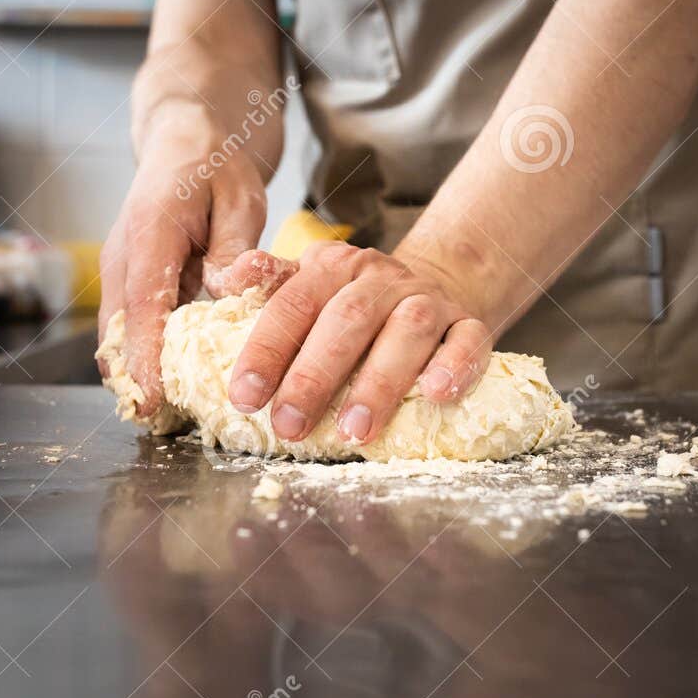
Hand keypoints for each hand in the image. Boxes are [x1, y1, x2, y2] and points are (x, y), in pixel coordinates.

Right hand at [98, 113, 266, 414]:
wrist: (187, 141)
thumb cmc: (218, 166)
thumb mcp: (240, 197)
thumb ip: (233, 247)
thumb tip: (226, 290)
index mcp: (150, 232)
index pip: (142, 306)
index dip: (145, 357)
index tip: (154, 400)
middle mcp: (124, 256)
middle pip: (118, 332)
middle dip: (136, 381)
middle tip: (166, 426)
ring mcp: (121, 271)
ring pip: (118, 337)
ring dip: (137, 375)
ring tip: (170, 420)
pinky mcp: (129, 283)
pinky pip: (130, 329)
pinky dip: (143, 358)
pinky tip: (173, 388)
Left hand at [225, 243, 492, 444]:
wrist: (433, 285)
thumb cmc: (356, 305)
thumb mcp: (311, 288)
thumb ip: (271, 287)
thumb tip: (227, 277)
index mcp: (332, 266)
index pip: (293, 304)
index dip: (267, 350)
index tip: (245, 397)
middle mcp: (381, 278)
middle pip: (348, 319)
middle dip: (316, 376)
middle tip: (290, 425)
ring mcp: (429, 300)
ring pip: (409, 330)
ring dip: (380, 381)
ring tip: (355, 430)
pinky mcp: (469, 323)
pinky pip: (469, 339)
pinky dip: (456, 365)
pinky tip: (438, 393)